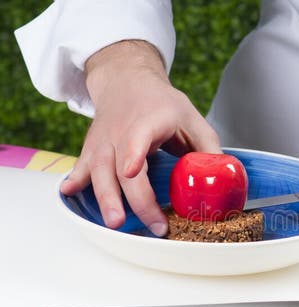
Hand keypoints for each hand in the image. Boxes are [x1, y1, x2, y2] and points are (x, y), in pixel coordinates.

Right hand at [60, 40, 220, 233]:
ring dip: (105, 198)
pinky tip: (68, 194)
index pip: (138, 138)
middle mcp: (121, 132)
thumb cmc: (161, 103)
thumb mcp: (192, 118)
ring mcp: (103, 141)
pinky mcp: (92, 149)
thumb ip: (208, 148)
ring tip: (114, 223)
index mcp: (148, 121)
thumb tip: (222, 179)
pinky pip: (81, 167)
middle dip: (134, 199)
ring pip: (98, 171)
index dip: (134, 154)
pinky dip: (75, 181)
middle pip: (121, 167)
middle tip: (152, 225)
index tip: (131, 170)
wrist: (126, 82)